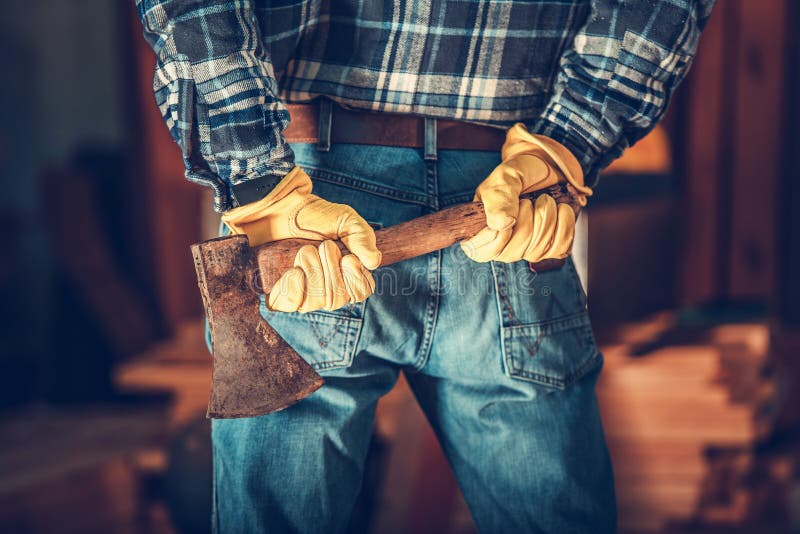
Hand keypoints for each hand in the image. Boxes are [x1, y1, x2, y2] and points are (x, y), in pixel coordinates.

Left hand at [222, 167, 380, 312]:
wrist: (282, 211)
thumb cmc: (316, 217)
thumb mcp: (346, 220)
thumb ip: (362, 238)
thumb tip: (373, 261)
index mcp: (348, 274)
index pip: (361, 292)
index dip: (356, 279)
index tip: (348, 258)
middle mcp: (328, 289)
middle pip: (338, 299)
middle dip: (330, 268)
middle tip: (323, 246)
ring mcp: (306, 294)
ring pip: (316, 301)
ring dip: (312, 271)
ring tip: (305, 250)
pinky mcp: (284, 294)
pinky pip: (293, 304)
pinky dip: (295, 286)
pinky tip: (293, 270)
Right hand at [460, 124, 591, 262]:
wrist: (547, 168)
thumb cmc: (520, 173)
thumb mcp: (504, 178)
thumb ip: (499, 199)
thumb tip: (502, 226)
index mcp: (482, 230)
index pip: (482, 252)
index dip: (496, 236)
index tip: (509, 214)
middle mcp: (503, 246)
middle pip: (514, 251)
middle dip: (527, 217)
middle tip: (527, 199)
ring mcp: (528, 251)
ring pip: (539, 249)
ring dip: (547, 215)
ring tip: (543, 199)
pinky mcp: (552, 248)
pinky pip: (561, 247)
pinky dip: (564, 222)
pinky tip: (559, 209)